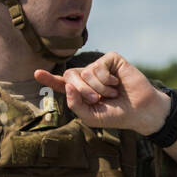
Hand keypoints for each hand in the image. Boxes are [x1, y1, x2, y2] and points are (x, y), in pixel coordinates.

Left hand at [34, 52, 170, 134]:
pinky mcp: (111, 60)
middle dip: (82, 90)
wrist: (140, 110)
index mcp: (81, 91)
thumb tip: (67, 85)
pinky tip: (117, 83)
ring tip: (113, 93)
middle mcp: (88, 77)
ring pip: (86, 72)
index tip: (36, 74)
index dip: (49, 79)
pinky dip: (107, 79)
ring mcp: (99, 67)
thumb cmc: (116, 115)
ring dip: (99, 88)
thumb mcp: (91, 117)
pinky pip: (99, 66)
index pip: (62, 84)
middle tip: (97, 99)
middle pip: (71, 76)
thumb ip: (75, 105)